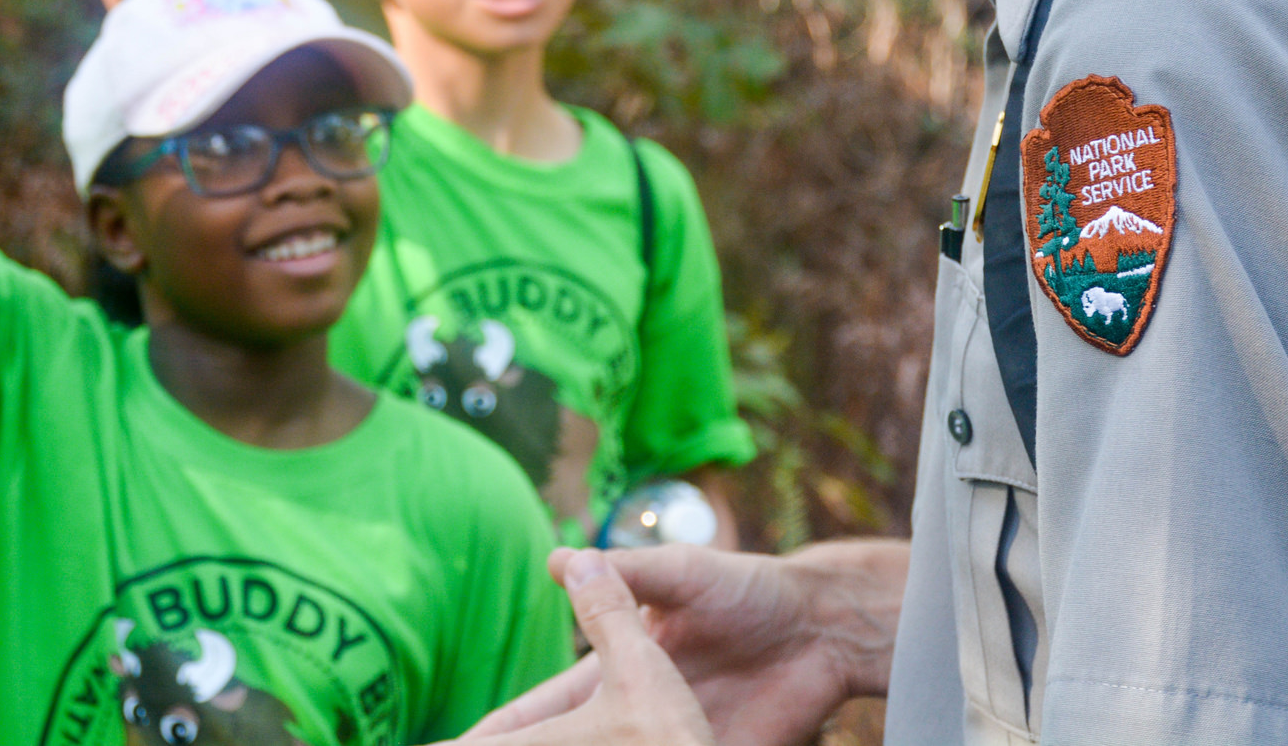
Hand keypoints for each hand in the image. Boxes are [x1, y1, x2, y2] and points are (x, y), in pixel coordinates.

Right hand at [465, 541, 905, 745]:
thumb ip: (624, 573)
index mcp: (625, 665)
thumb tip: (557, 559)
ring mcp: (678, 741)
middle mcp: (643, 713)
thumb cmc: (749, 589)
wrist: (824, 626)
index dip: (511, 726)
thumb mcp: (683, 573)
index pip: (553, 705)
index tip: (463, 742)